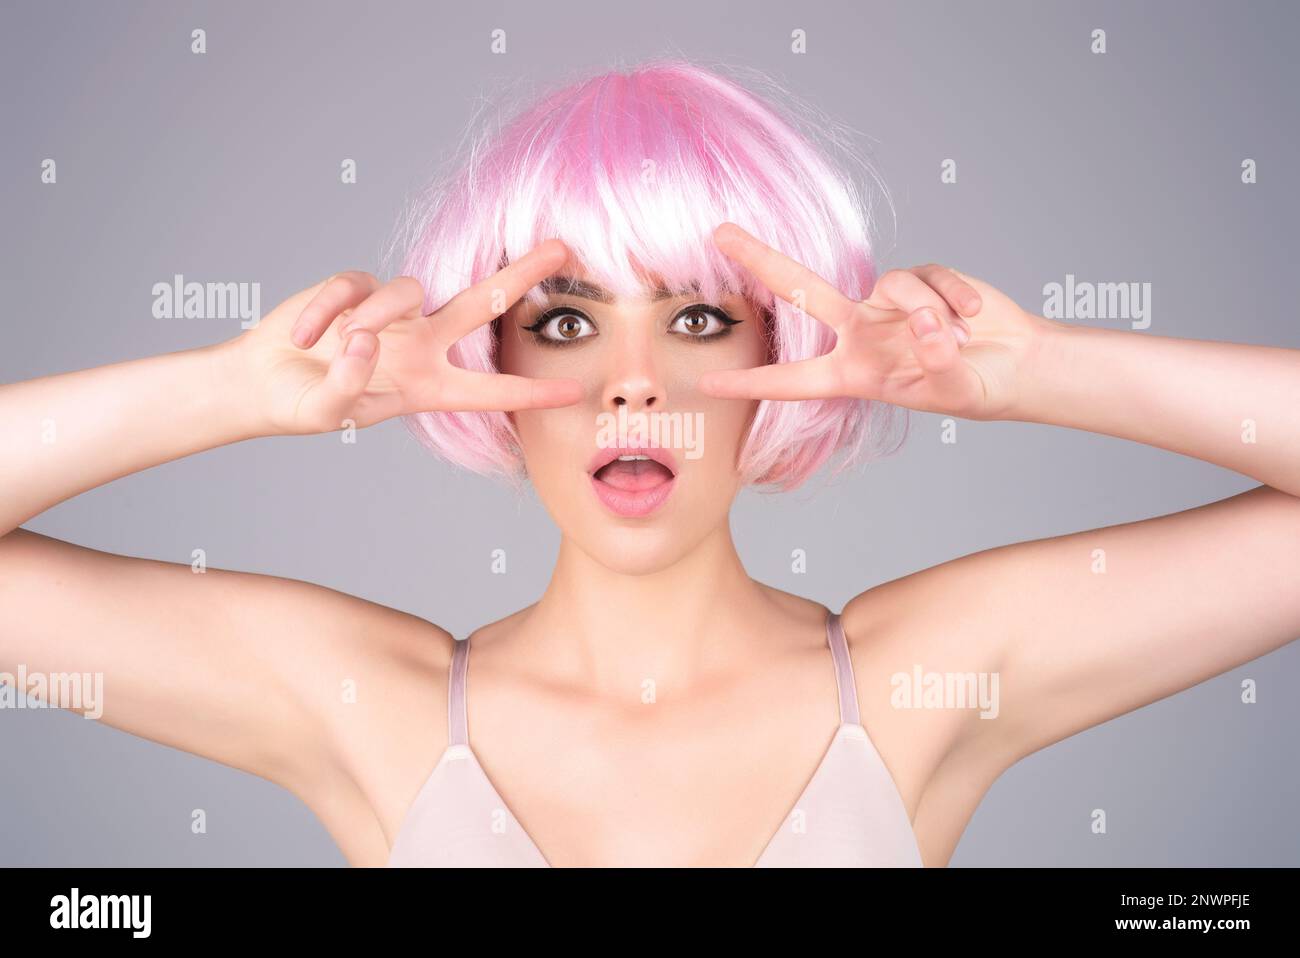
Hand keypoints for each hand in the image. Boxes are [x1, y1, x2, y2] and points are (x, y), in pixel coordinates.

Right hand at [225, 240, 582, 434]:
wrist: (260, 381)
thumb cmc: (302, 403)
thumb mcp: (328, 413)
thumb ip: (347, 385)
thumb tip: (365, 341)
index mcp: (428, 385)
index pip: (490, 390)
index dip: (531, 391)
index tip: (573, 392)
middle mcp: (420, 344)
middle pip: (483, 303)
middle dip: (522, 275)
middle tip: (562, 248)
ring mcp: (391, 314)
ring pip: (408, 291)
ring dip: (374, 315)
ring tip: (336, 344)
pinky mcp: (356, 289)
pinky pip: (354, 286)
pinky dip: (326, 309)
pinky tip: (303, 335)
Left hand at [698, 223, 1047, 419]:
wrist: (1019, 364)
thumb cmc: (977, 388)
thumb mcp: (954, 391)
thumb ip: (937, 363)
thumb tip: (925, 326)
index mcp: (854, 373)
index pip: (793, 380)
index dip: (752, 382)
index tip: (710, 381)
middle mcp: (861, 334)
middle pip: (803, 291)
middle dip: (762, 260)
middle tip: (718, 232)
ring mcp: (889, 304)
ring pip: (895, 287)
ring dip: (933, 312)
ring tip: (963, 339)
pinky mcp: (922, 279)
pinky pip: (930, 276)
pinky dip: (956, 297)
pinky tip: (976, 316)